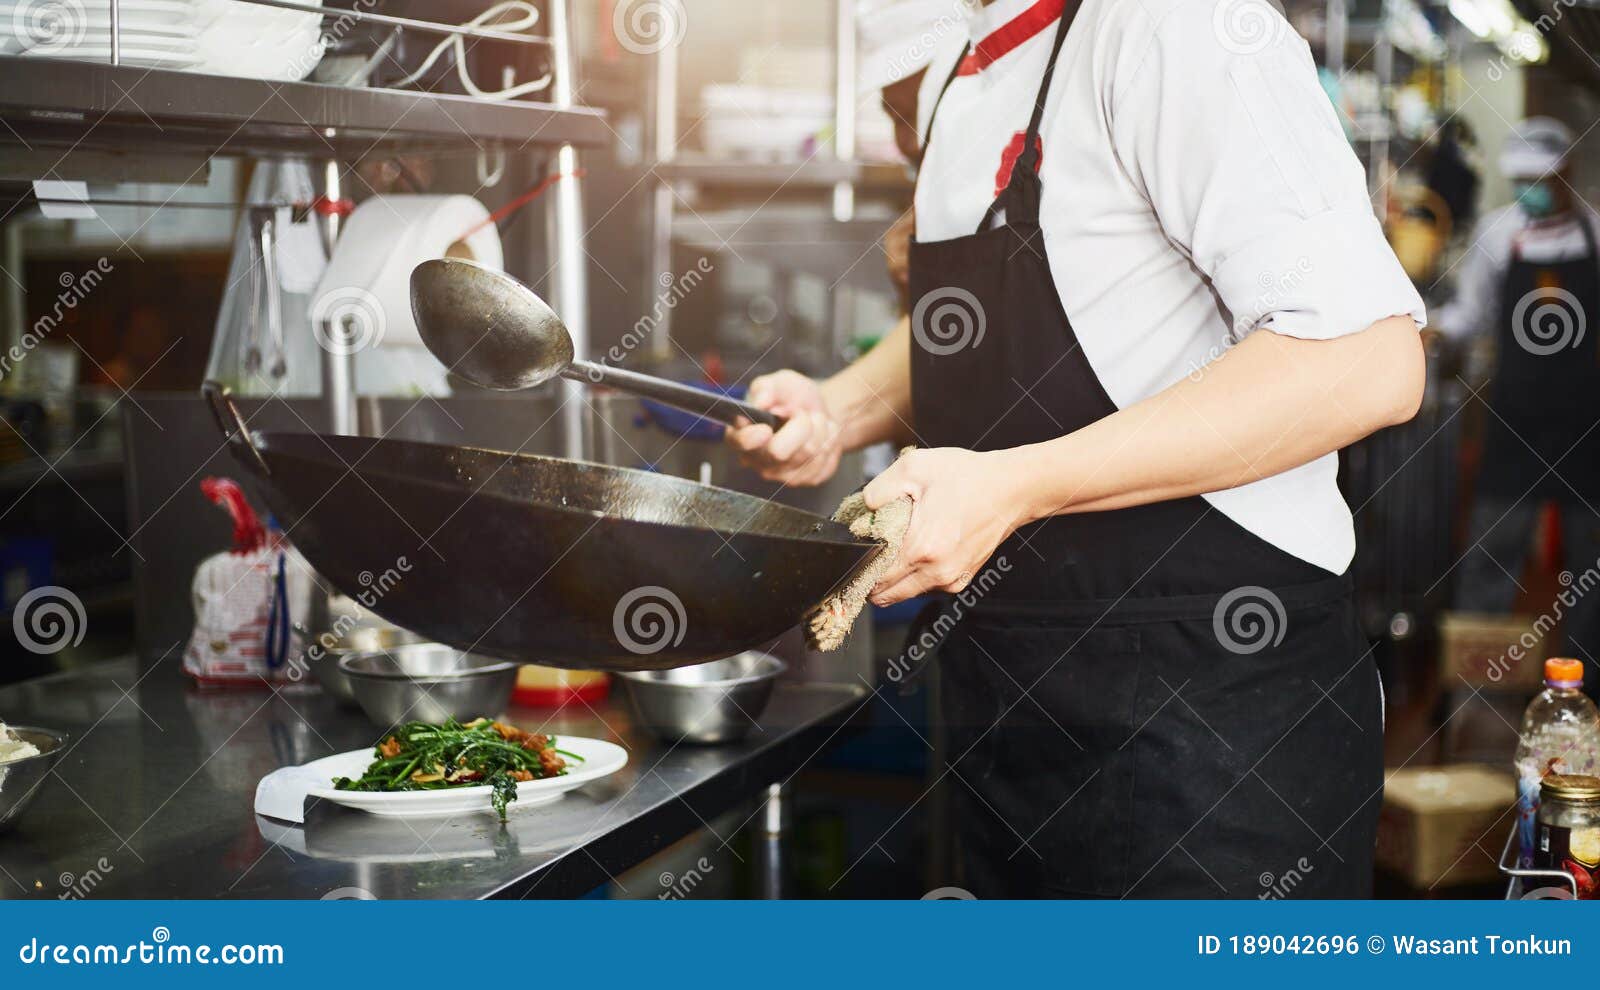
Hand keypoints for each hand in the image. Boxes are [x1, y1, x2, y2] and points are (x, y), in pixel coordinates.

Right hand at [724, 370, 844, 486]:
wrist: (818, 411)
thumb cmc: (792, 398)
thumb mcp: (778, 383)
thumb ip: (766, 388)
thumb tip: (761, 401)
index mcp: (742, 435)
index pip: (741, 443)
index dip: (753, 437)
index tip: (766, 428)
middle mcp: (758, 460)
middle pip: (778, 452)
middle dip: (799, 425)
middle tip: (802, 413)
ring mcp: (783, 474)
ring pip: (809, 452)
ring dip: (819, 428)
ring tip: (814, 420)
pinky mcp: (807, 479)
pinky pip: (825, 461)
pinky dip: (830, 442)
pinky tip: (822, 436)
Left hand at [863, 448, 1028, 605]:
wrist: (1012, 488)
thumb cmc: (969, 478)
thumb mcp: (914, 467)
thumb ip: (878, 489)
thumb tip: (864, 508)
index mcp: (921, 548)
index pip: (874, 581)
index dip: (858, 569)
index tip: (857, 554)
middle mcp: (937, 572)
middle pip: (887, 597)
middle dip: (872, 579)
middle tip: (871, 553)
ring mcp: (952, 579)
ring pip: (907, 593)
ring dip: (897, 576)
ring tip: (901, 545)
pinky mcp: (962, 578)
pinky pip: (928, 586)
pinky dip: (918, 573)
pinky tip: (923, 546)